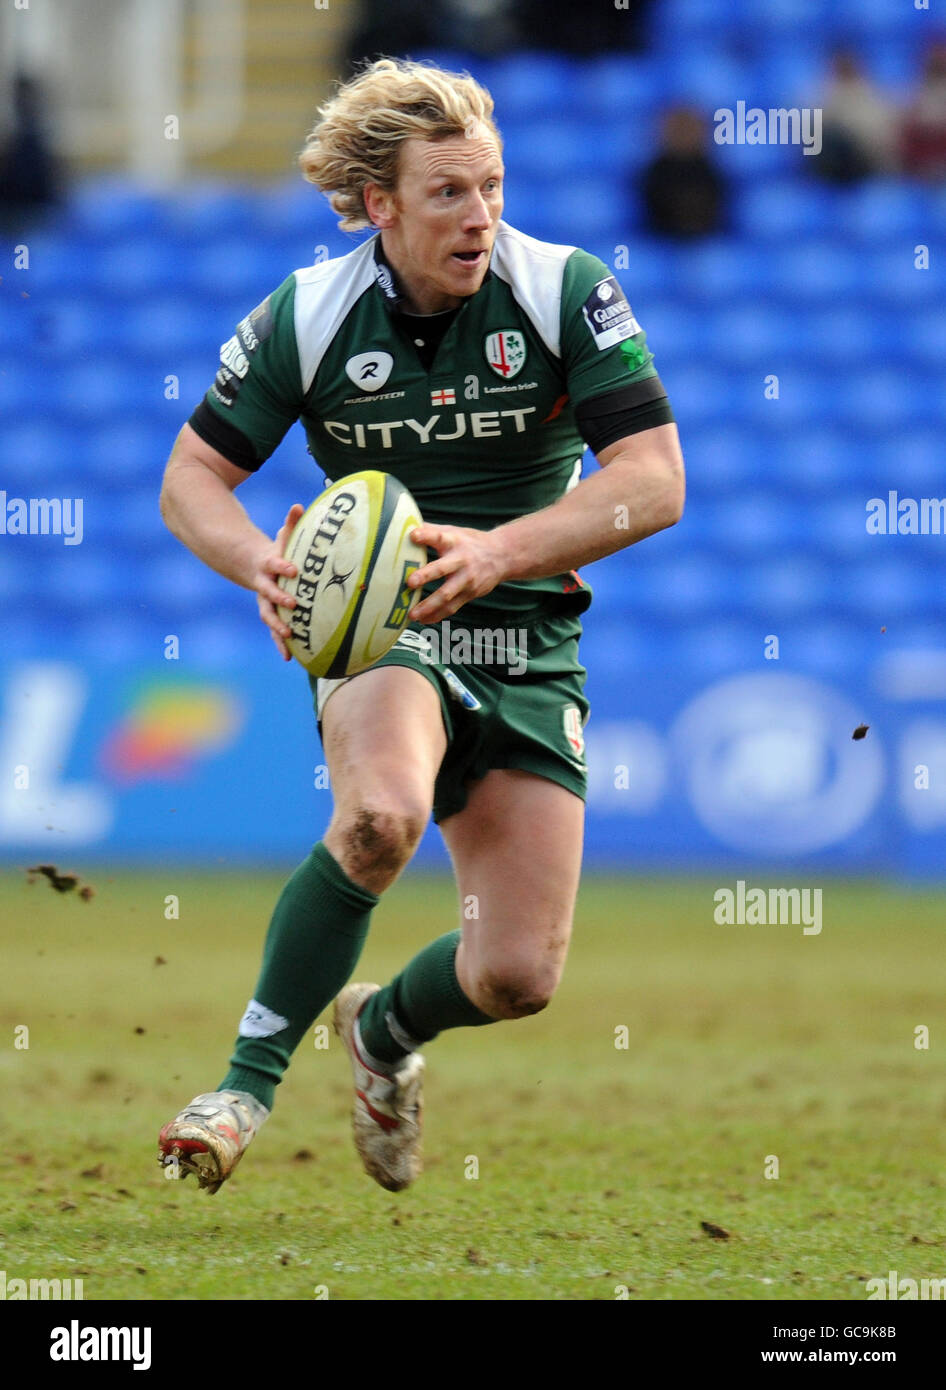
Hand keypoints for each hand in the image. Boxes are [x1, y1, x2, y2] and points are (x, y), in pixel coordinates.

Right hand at [254, 502, 303, 659]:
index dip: (282, 567)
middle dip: (280, 601)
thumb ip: (291, 523)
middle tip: (293, 607)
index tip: (293, 570)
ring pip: (270, 617)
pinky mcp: (270, 614)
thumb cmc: (275, 552)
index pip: (275, 564)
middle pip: (269, 595)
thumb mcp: (282, 537)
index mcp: (269, 566)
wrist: (251, 567)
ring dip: (278, 629)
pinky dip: (281, 643)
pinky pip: (275, 630)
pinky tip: (289, 658)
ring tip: (288, 641)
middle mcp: (264, 586)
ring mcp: (265, 601)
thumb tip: (299, 506)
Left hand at [407, 522, 508, 623]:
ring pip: (447, 595)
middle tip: (410, 582)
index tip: (413, 535)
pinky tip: (423, 620)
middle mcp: (461, 561)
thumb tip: (405, 526)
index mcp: (455, 542)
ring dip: (429, 606)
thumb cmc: (470, 542)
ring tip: (412, 614)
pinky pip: (452, 607)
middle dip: (426, 576)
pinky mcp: (470, 594)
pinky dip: (437, 615)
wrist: (502, 556)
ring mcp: (466, 580)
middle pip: (443, 569)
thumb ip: (431, 530)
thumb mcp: (454, 532)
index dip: (426, 536)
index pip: (440, 537)